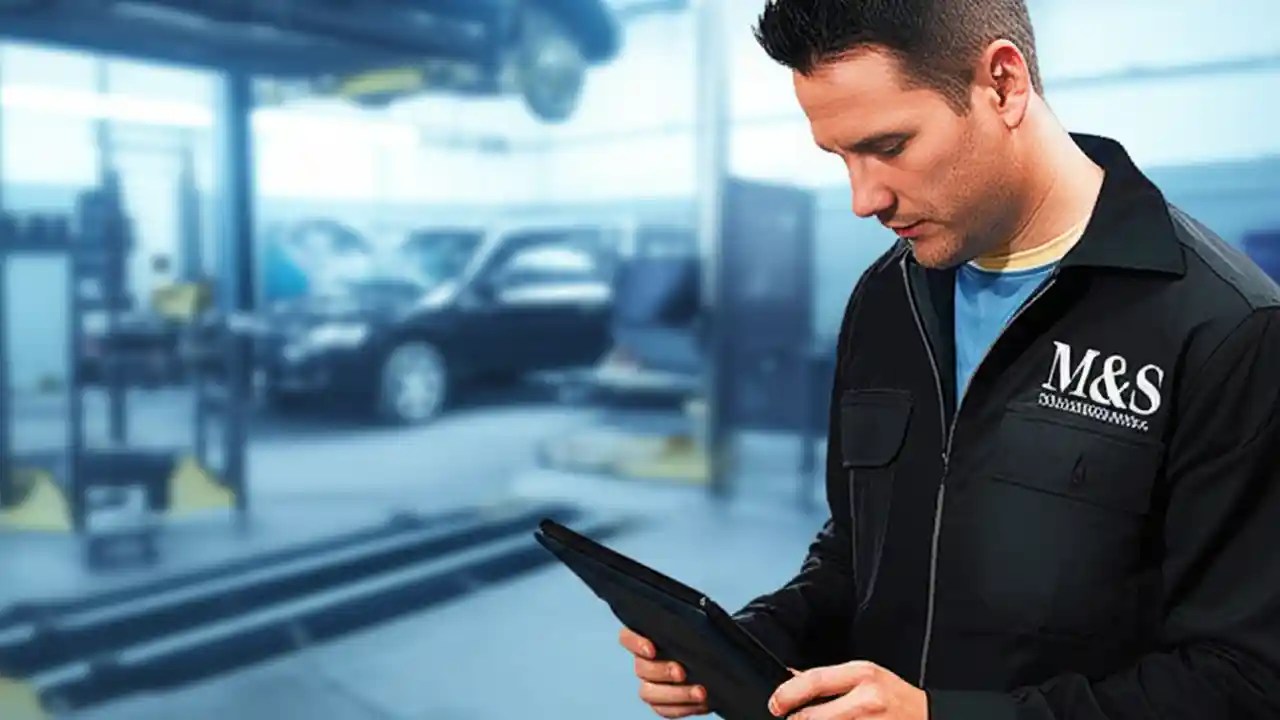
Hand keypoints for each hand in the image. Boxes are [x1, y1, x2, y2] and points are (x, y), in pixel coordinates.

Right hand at [619, 627, 709, 717]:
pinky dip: (683, 707)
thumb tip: (692, 633)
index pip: (627, 637)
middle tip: (682, 672)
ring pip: (649, 692)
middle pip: (641, 668)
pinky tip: (701, 703)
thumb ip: (687, 629)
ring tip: (700, 692)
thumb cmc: (703, 641)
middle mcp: (643, 662)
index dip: (635, 643)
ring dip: (675, 694)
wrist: (716, 664)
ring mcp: (650, 684)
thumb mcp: (697, 628)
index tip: (651, 650)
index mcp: (646, 638)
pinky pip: (664, 710)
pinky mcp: (661, 704)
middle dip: (662, 671)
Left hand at [769, 661, 926, 719]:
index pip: (814, 680)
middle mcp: (866, 700)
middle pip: (812, 717)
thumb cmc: (895, 698)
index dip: (787, 693)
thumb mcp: (866, 677)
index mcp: (862, 675)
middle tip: (793, 719)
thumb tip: (792, 679)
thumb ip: (830, 680)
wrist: (929, 717)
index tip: (775, 704)